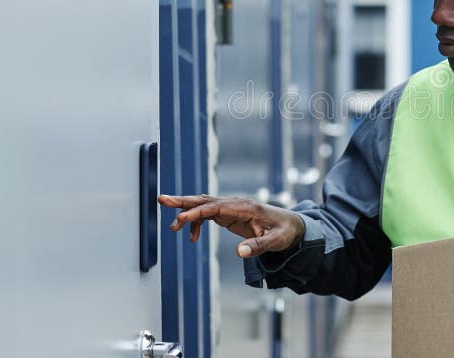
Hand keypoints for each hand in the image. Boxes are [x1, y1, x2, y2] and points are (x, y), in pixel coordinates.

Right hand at [157, 194, 305, 258]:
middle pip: (205, 200)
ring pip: (204, 206)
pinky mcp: (231, 215)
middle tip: (161, 199)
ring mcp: (232, 208)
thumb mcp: (275, 241)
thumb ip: (258, 246)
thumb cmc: (285, 232)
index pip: (216, 206)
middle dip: (183, 201)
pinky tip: (192, 238)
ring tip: (171, 227)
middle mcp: (236, 204)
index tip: (180, 219)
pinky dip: (197, 224)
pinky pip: (208, 215)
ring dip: (186, 212)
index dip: (197, 212)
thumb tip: (239, 253)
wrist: (292, 226)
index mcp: (245, 207)